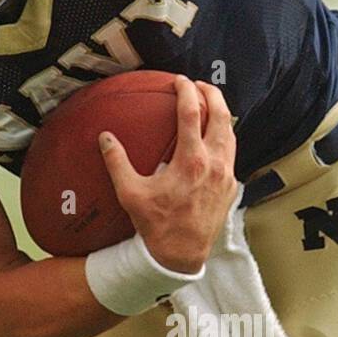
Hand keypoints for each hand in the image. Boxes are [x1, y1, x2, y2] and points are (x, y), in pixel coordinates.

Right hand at [98, 77, 238, 272]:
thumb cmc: (157, 225)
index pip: (192, 113)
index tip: (180, 81)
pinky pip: (232, 154)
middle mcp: (214, 164)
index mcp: (191, 160)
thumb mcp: (131, 193)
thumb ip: (117, 162)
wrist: (181, 255)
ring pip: (231, 134)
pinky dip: (225, 138)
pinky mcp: (231, 187)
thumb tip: (105, 137)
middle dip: (212, 95)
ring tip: (211, 106)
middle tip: (200, 86)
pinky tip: (215, 140)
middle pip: (221, 116)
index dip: (186, 91)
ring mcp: (226, 175)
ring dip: (222, 115)